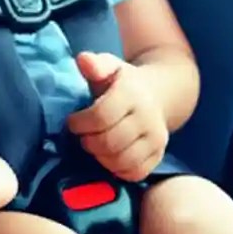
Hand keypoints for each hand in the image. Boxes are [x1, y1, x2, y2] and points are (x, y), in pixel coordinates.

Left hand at [66, 52, 168, 181]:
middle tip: (84, 136)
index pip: (101, 116)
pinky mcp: (159, 154)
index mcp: (132, 94)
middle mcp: (148, 117)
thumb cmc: (124, 82)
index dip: (80, 123)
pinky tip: (111, 157)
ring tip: (96, 146)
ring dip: (101, 158)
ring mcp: (156, 138)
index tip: (73, 122)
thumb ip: (96, 65)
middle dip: (89, 142)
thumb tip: (83, 60)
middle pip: (110, 142)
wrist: (159, 94)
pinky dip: (118, 170)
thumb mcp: (110, 67)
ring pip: (122, 161)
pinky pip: (136, 173)